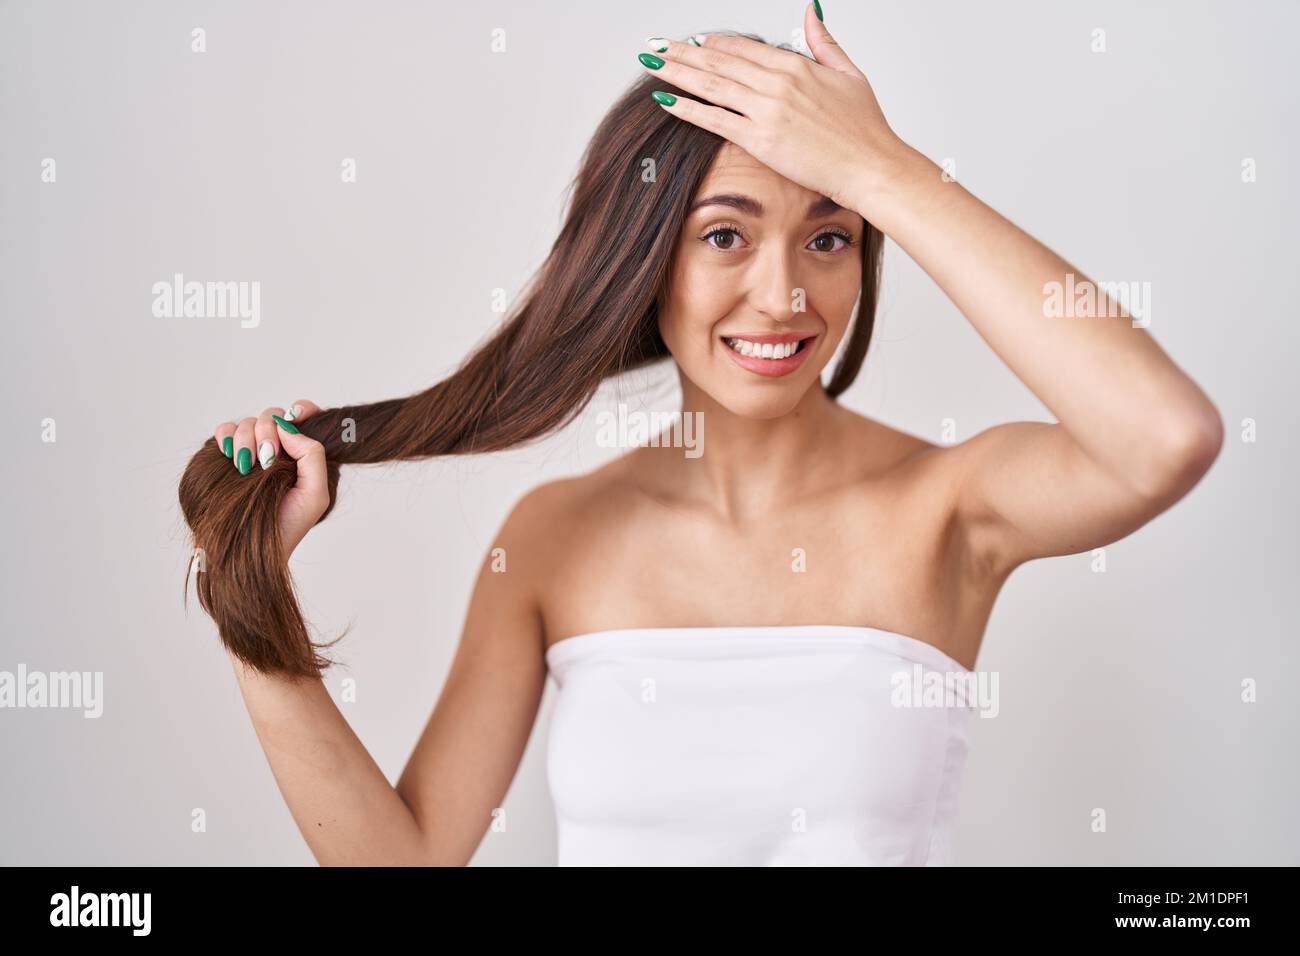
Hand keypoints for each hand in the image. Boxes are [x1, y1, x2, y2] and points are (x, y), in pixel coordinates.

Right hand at [213, 400, 328, 558]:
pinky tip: (231, 457)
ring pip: (248, 422)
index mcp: (301, 456)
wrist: (247, 548)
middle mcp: (276, 451)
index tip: (298, 415)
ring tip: (247, 467)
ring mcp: (250, 452)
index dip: (302, 410)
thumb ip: (313, 456)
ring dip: (247, 438)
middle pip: (274, 416)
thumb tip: (289, 427)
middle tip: (266, 459)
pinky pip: (224, 431)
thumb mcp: (315, 495)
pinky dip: (226, 437)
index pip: (305, 419)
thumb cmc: (286, 527)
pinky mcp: (225, 456)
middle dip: (269, 431)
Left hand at [640, 4, 909, 217]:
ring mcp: (767, 111)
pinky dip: (688, 108)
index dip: (714, 44)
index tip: (692, 43)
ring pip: (712, 85)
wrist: (870, 166)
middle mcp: (777, 83)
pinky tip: (666, 100)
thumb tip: (810, 11)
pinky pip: (715, 120)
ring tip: (652, 65)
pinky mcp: (760, 140)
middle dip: (682, 53)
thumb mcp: (849, 74)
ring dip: (677, 73)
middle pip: (720, 61)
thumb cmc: (865, 129)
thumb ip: (824, 42)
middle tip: (656, 47)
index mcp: (797, 65)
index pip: (744, 48)